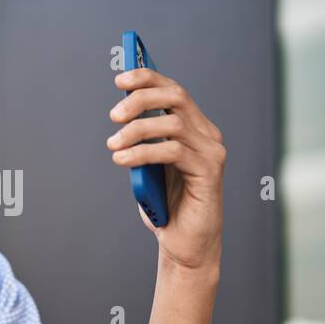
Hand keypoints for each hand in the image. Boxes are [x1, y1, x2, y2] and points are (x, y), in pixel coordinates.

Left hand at [106, 68, 224, 272]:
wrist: (185, 245)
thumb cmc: (166, 205)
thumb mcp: (148, 166)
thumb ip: (143, 140)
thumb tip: (121, 113)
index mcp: (195, 128)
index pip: (173, 90)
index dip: (147, 78)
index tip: (120, 79)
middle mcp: (208, 135)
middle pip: (176, 97)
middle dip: (141, 99)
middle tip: (113, 116)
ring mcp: (212, 152)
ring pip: (172, 123)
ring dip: (136, 131)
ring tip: (113, 145)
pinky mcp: (209, 172)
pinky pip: (173, 151)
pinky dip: (143, 151)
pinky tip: (122, 159)